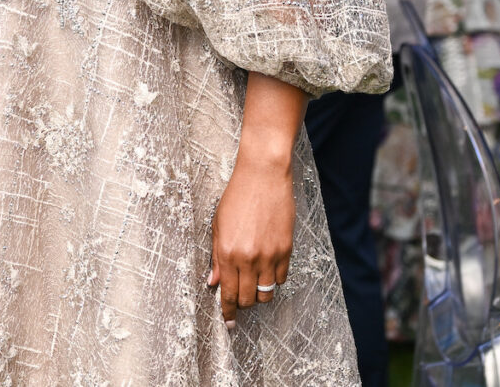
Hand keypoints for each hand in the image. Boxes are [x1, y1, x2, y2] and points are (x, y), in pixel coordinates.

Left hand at [208, 153, 293, 321]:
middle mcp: (249, 258)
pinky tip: (267, 268)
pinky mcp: (286, 249)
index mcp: (228, 253)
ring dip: (258, 294)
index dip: (228, 311)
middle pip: (247, 298)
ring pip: (266, 293)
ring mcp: (270, 255)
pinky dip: (273, 279)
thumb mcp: (218, 225)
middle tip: (239, 297)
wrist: (263, 176)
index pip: (227, 293)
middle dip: (242, 303)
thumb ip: (216, 257)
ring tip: (253, 284)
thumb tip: (213, 282)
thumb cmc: (237, 196)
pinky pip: (281, 278)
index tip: (228, 322)